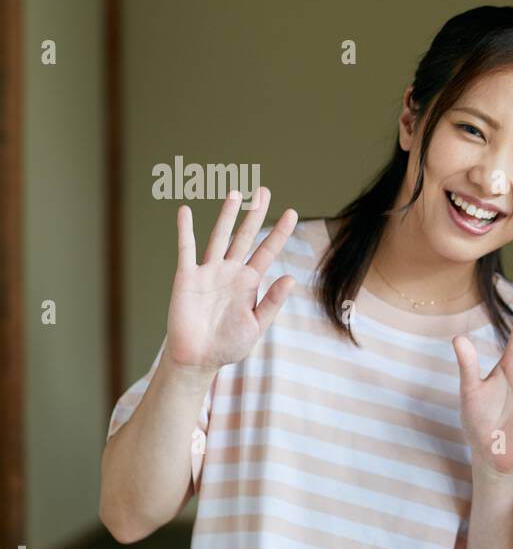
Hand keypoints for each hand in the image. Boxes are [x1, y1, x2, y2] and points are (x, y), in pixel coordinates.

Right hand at [166, 188, 298, 374]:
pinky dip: (185, 230)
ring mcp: (208, 272)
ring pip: (218, 237)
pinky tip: (186, 211)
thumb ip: (272, 302)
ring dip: (226, 215)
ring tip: (235, 193)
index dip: (280, 232)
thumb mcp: (257, 325)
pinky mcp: (186, 277)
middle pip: (245, 236)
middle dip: (255, 214)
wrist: (198, 359)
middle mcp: (230, 272)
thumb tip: (290, 278)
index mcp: (249, 282)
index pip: (268, 251)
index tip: (292, 212)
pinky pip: (186, 250)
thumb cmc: (228, 344)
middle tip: (264, 189)